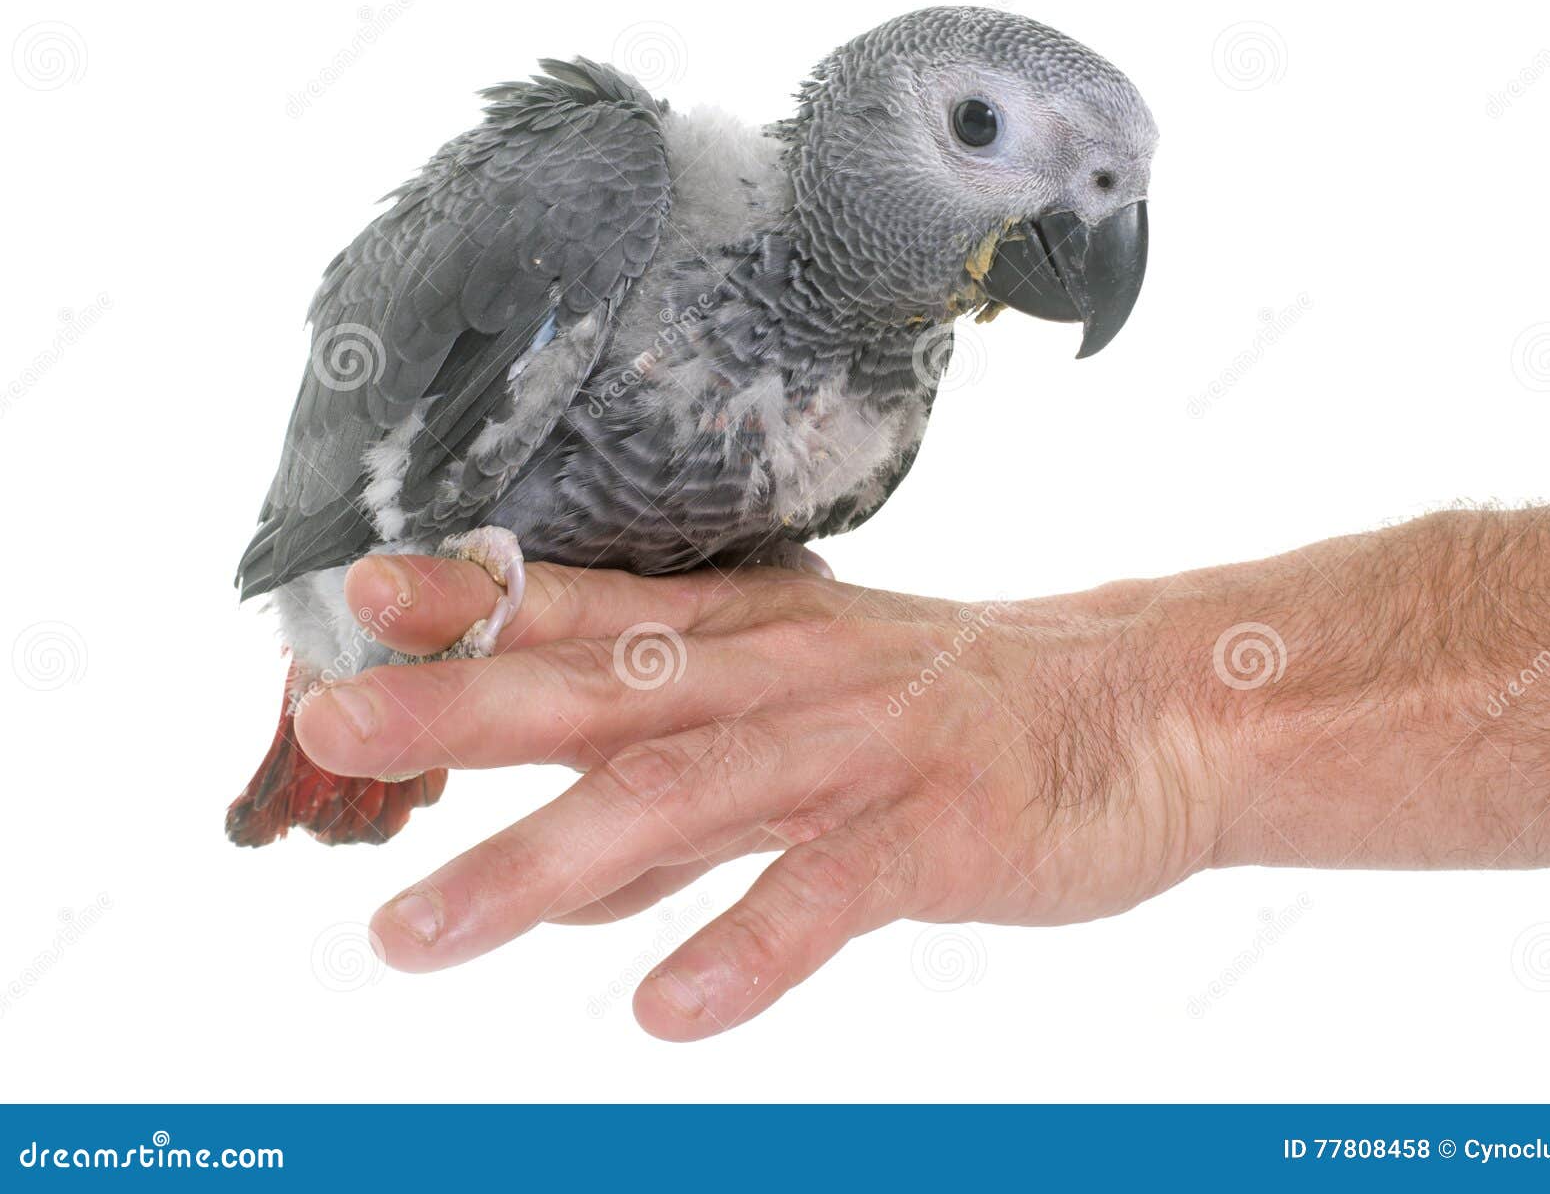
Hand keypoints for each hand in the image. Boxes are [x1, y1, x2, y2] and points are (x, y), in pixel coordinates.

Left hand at [294, 554, 1223, 1038]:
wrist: (1152, 705)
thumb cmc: (958, 715)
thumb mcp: (805, 722)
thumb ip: (678, 799)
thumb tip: (555, 884)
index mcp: (751, 637)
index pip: (591, 608)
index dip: (474, 602)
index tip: (360, 599)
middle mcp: (785, 675)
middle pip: (604, 688)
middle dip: (461, 710)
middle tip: (335, 728)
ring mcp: (859, 745)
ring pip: (685, 791)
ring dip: (544, 859)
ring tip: (418, 935)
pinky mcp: (940, 826)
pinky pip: (830, 889)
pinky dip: (746, 946)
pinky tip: (664, 1011)